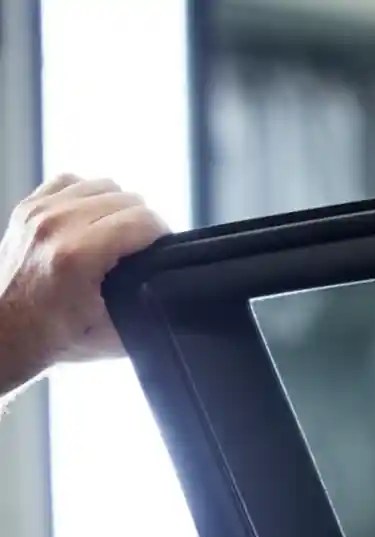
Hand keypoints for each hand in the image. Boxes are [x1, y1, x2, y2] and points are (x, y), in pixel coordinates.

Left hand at [0, 174, 166, 386]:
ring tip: (118, 234)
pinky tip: (92, 219)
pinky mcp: (27, 207)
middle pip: (128, 199)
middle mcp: (56, 225)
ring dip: (118, 207)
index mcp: (78, 255)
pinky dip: (88, 196)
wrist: (1, 333)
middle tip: (140, 250)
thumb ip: (150, 310)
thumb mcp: (114, 336)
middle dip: (142, 224)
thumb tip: (178, 293)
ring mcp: (38, 212)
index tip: (162, 253)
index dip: (163, 236)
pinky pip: (73, 181)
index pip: (144, 220)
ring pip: (104, 184)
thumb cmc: (53, 337)